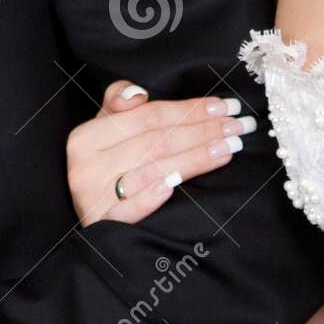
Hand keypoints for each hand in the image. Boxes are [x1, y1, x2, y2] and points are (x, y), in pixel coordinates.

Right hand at [65, 80, 255, 224]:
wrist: (93, 229)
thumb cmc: (105, 174)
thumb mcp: (104, 135)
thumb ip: (117, 106)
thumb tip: (138, 94)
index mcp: (86, 138)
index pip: (146, 117)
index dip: (187, 109)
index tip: (222, 107)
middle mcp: (87, 166)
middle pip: (155, 142)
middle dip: (201, 131)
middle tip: (238, 127)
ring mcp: (94, 197)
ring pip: (152, 170)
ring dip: (195, 158)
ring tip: (229, 148)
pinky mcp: (104, 226)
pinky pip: (129, 210)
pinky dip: (151, 197)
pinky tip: (174, 187)